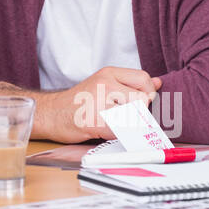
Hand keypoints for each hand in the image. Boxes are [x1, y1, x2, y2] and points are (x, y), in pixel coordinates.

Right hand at [47, 67, 161, 142]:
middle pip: (143, 99)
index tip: (139, 101)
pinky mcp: (95, 122)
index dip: (147, 93)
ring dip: (129, 124)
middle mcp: (105, 84)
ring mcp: (99, 103)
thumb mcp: (104, 83)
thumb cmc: (78, 101)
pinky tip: (106, 130)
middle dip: (139, 111)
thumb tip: (158, 82)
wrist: (51, 114)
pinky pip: (120, 131)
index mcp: (108, 73)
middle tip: (124, 115)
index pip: (144, 79)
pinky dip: (117, 135)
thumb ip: (130, 84)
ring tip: (113, 122)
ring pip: (134, 116)